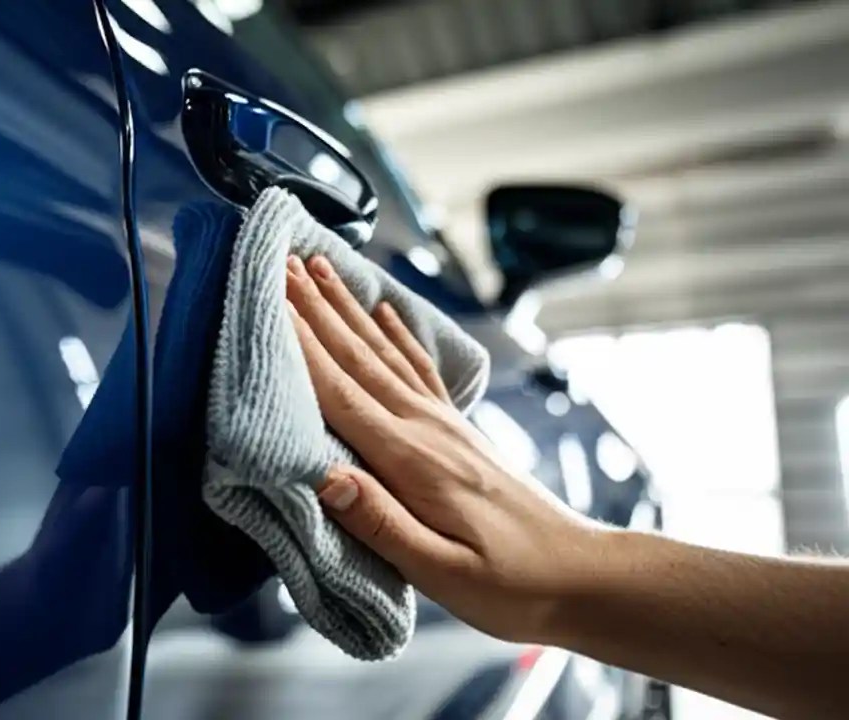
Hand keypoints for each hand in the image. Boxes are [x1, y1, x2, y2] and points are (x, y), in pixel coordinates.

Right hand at [284, 254, 605, 643]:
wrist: (583, 575)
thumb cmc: (512, 584)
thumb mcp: (441, 572)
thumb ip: (380, 523)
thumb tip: (324, 474)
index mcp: (412, 461)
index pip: (341, 392)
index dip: (302, 345)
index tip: (270, 300)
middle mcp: (426, 428)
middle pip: (357, 357)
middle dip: (313, 308)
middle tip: (277, 263)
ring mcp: (445, 424)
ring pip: (384, 352)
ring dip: (345, 308)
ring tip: (317, 267)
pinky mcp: (459, 431)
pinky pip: (418, 368)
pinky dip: (396, 333)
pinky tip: (382, 309)